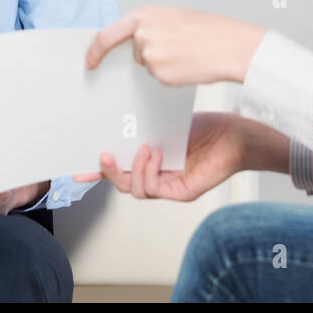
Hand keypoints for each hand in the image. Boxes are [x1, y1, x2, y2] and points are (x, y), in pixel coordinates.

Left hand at [84, 5, 266, 85]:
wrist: (230, 45)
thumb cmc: (208, 30)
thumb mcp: (174, 17)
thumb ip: (150, 27)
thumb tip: (136, 44)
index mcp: (143, 16)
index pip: (106, 36)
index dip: (95, 52)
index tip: (89, 62)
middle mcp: (142, 35)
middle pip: (135, 53)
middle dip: (151, 54)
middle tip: (176, 50)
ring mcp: (151, 56)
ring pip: (150, 66)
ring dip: (165, 64)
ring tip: (188, 53)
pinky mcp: (161, 74)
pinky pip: (161, 78)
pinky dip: (173, 74)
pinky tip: (189, 65)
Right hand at [94, 112, 249, 200]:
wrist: (235, 134)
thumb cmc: (207, 127)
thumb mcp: (165, 123)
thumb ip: (142, 127)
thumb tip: (115, 120)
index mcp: (151, 161)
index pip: (119, 169)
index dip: (97, 171)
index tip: (77, 168)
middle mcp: (158, 176)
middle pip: (121, 183)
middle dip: (106, 172)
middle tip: (102, 156)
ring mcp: (168, 186)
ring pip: (134, 189)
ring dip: (132, 170)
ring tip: (142, 149)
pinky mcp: (181, 192)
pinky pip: (153, 189)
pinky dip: (149, 171)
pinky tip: (156, 154)